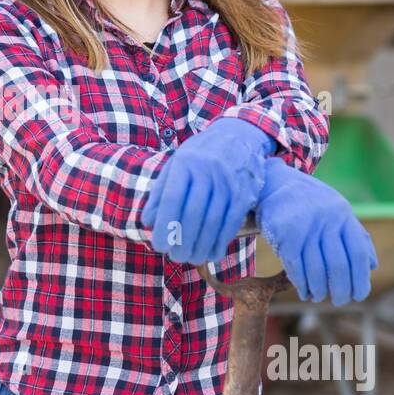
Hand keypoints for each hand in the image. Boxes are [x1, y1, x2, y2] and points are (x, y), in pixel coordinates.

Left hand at [140, 118, 275, 264]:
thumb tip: (148, 221)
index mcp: (185, 163)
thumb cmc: (200, 154)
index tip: (160, 245)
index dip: (165, 225)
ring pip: (213, 220)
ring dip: (202, 245)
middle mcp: (207, 170)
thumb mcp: (176, 164)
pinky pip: (232, 221)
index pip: (172, 199)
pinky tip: (213, 253)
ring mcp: (228, 181)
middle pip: (193, 213)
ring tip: (193, 259)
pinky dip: (221, 240)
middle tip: (177, 257)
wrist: (239, 135)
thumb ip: (161, 191)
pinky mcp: (245, 192)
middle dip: (183, 241)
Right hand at [254, 156, 377, 305]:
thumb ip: (355, 235)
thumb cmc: (309, 201)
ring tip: (319, 297)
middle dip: (340, 290)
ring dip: (319, 290)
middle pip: (338, 266)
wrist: (273, 183)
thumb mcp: (337, 210)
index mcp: (343, 215)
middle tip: (339, 301)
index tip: (358, 295)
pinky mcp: (285, 233)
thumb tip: (372, 265)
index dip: (361, 280)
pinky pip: (295, 267)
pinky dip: (301, 284)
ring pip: (316, 269)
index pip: (359, 254)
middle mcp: (326, 220)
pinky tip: (304, 291)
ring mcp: (305, 226)